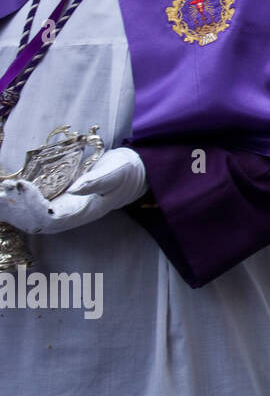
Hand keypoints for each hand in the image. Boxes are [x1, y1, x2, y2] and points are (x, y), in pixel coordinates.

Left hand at [0, 147, 146, 233]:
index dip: (32, 206)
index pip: (51, 219)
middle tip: (4, 187)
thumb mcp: (116, 172)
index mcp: (83, 212)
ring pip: (27, 219)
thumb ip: (96, 181)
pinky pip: (28, 209)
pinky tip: (5, 190)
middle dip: (14, 208)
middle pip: (33, 223)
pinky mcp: (54, 202)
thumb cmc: (126, 172)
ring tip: (0, 189)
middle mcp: (68, 216)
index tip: (21, 184)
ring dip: (9, 208)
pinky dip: (13, 202)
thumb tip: (74, 189)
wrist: (130, 174)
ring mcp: (60, 211)